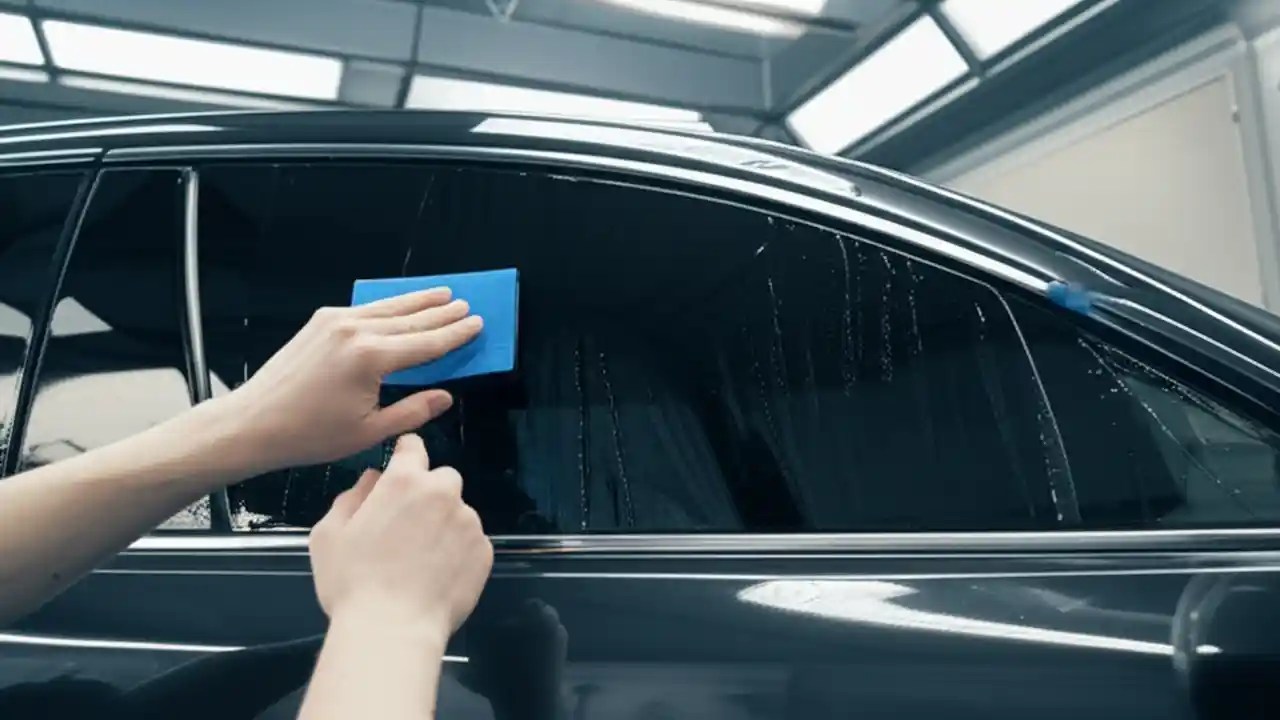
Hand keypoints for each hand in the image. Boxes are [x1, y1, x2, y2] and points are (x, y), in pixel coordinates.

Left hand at [216, 288, 482, 474]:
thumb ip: (412, 411)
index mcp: (371, 358)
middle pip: (411, 319)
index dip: (455, 334)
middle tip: (466, 304)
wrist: (253, 422)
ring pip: (388, 307)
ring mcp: (336, 321)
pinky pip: (365, 308)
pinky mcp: (320, 322)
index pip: (426, 343)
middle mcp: (356, 331)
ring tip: (442, 293)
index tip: (476, 323)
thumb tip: (445, 396)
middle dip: (441, 312)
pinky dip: (388, 305)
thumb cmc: (308, 434)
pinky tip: (400, 305)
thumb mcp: (368, 432)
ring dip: (417, 301)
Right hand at [308, 435, 493, 645]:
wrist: (393, 630)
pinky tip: (437, 576)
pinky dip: (458, 553)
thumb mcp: (329, 534)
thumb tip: (371, 479)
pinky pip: (471, 542)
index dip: (406, 454)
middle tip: (407, 527)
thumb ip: (352, 497)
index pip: (413, 447)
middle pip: (442, 479)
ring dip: (444, 525)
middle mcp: (444, 493)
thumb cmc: (352, 581)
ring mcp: (469, 523)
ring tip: (420, 560)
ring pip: (459, 513)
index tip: (403, 465)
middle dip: (428, 493)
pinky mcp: (484, 552)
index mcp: (404, 481)